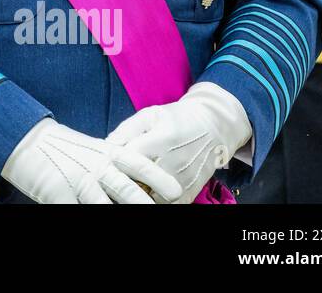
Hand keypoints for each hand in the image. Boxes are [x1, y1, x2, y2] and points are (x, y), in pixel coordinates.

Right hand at [1, 118, 183, 203]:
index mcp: (107, 152)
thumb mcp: (93, 148)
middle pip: (128, 191)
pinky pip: (76, 212)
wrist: (26, 141)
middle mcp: (96, 167)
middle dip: (145, 205)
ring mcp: (78, 182)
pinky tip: (89, 220)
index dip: (158, 178)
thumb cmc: (63, 147)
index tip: (175, 192)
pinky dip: (88, 217)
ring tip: (136, 227)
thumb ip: (114, 162)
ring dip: (116, 216)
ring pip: (104, 207)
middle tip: (160, 211)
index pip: (139, 165)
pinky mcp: (59, 195)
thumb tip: (139, 180)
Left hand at [106, 82, 252, 203]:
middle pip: (140, 182)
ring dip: (136, 194)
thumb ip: (127, 129)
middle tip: (110, 178)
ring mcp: (184, 181)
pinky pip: (166, 205)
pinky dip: (152, 201)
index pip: (132, 156)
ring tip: (125, 186)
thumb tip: (106, 145)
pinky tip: (143, 192)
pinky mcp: (190, 194)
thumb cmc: (177, 119)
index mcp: (164, 139)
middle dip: (122, 181)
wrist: (214, 128)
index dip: (116, 159)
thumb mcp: (151, 115)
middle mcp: (175, 163)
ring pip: (152, 198)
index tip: (107, 158)